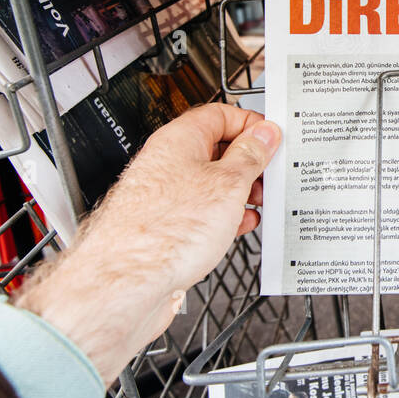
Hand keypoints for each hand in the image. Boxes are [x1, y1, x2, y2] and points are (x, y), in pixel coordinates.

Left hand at [14, 104, 280, 383]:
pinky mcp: (165, 227)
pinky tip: (237, 227)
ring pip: (210, 184)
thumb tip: (264, 134)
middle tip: (269, 174)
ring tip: (258, 204)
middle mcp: (167, 164)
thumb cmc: (162, 232)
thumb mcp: (228, 185)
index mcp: (178, 140)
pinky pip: (201, 213)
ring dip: (239, 193)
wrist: (126, 283)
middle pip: (216, 150)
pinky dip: (224, 217)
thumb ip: (250, 155)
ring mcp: (164, 197)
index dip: (250, 123)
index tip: (272, 138)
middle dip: (248, 163)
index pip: (220, 114)